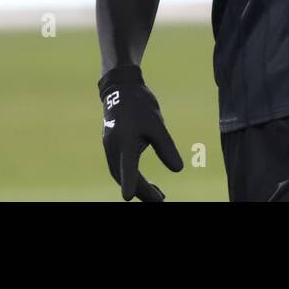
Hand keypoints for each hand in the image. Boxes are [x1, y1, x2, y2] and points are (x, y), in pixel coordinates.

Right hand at [99, 64, 183, 200]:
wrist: (121, 88)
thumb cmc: (140, 104)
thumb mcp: (157, 124)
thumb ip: (166, 147)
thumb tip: (178, 169)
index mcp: (124, 141)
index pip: (127, 166)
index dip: (130, 182)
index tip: (127, 198)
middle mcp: (114, 148)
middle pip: (123, 176)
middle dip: (141, 191)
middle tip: (160, 200)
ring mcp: (110, 147)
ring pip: (120, 174)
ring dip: (137, 186)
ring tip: (158, 195)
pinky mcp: (112, 146)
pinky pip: (119, 168)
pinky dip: (132, 177)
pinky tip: (147, 182)